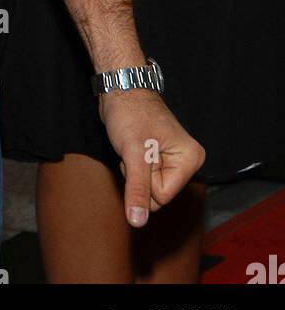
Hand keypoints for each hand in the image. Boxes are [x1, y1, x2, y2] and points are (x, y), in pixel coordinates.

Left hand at [99, 89, 205, 226]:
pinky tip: (133, 147)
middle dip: (139, 176)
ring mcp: (172, 160)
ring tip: (133, 145)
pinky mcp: (159, 158)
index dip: (144, 179)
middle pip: (157, 195)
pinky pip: (143, 178)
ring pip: (148, 188)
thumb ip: (138, 189)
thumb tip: (137, 221)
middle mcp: (185, 161)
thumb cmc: (130, 112)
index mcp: (190, 159)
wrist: (119, 87)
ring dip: (134, 171)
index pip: (162, 196)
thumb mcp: (133, 153)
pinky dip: (132, 166)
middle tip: (135, 149)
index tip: (140, 153)